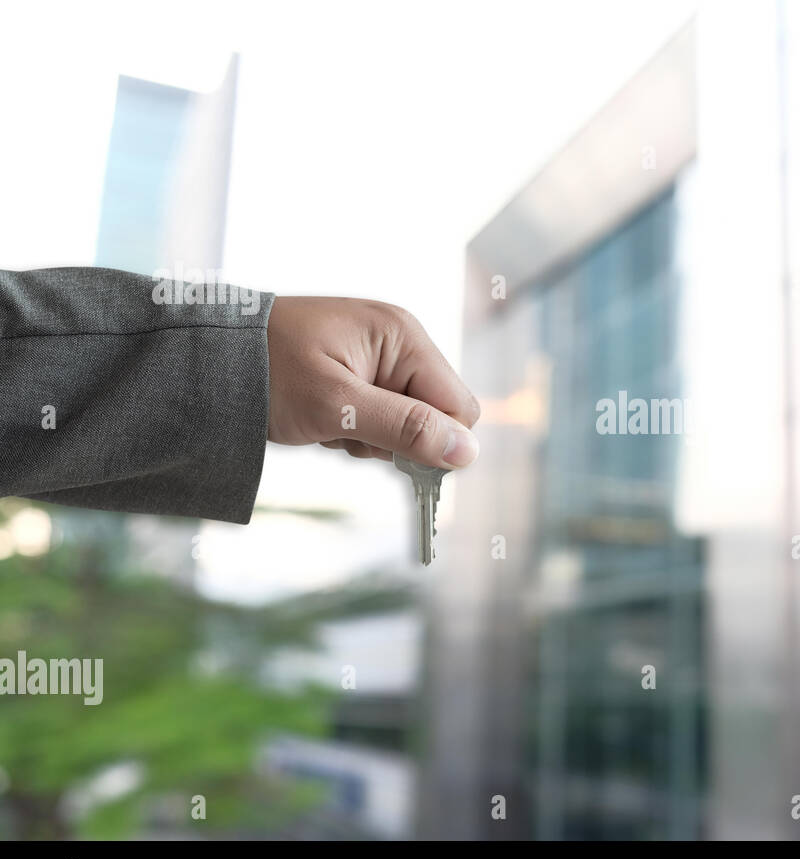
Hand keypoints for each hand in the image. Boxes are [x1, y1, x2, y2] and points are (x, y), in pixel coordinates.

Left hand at [266, 297, 479, 467]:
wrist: (205, 358)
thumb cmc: (267, 371)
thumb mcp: (336, 406)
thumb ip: (405, 428)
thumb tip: (467, 453)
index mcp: (404, 336)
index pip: (458, 406)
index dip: (433, 440)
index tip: (387, 454)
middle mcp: (400, 341)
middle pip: (436, 414)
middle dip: (397, 437)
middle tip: (349, 435)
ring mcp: (380, 356)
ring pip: (408, 421)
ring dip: (372, 437)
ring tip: (329, 424)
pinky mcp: (361, 372)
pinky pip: (383, 415)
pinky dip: (357, 429)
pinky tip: (325, 420)